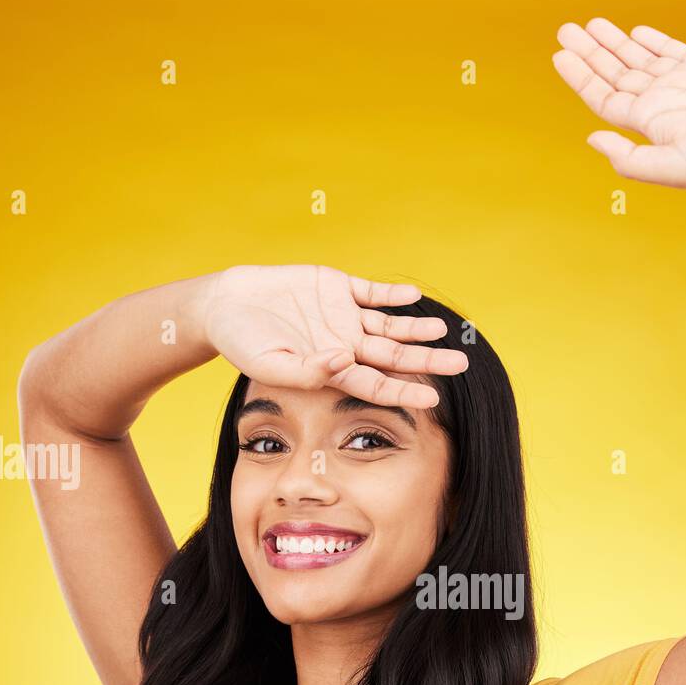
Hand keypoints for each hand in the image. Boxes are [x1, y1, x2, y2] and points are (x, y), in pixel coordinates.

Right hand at [197, 264, 468, 410]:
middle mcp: (345, 345)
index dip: (404, 391)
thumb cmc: (243, 343)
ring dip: (416, 329)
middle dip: (426, 360)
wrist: (225, 305)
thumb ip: (308, 370)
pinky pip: (370, 291)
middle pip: (394, 356)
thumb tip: (343, 362)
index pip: (377, 385)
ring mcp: (343, 316)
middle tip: (460, 365)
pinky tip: (412, 296)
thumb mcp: (271, 364)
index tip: (432, 398)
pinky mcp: (336, 287)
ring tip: (443, 331)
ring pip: (389, 325)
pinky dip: (391, 294)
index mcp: (333, 371)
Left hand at [552, 18, 685, 203]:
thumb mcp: (672, 166)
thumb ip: (630, 158)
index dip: (580, 76)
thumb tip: (591, 138)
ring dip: (614, 42)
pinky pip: (672, 51)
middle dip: (590, 52)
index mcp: (648, 124)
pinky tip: (636, 33)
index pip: (603, 97)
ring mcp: (682, 85)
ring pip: (639, 59)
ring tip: (591, 25)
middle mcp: (660, 103)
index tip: (559, 54)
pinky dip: (653, 41)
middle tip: (565, 29)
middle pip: (615, 74)